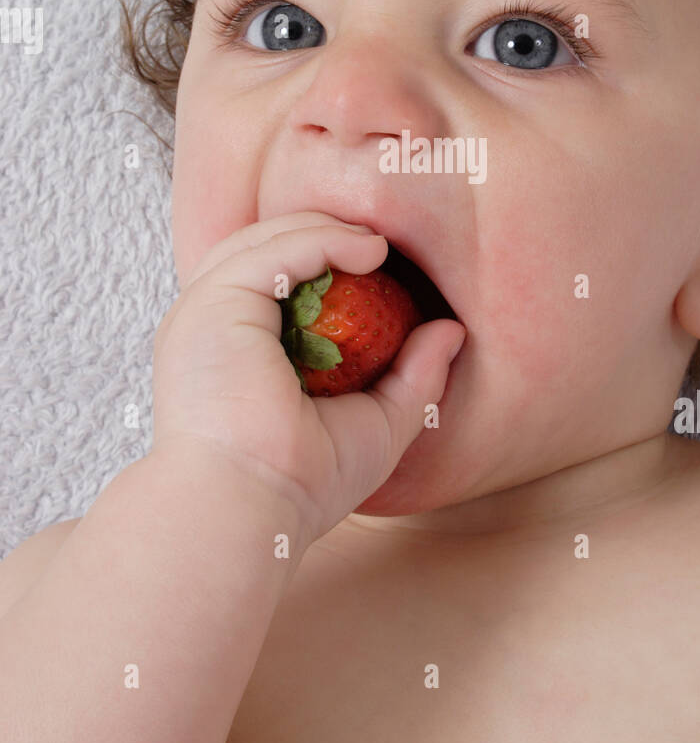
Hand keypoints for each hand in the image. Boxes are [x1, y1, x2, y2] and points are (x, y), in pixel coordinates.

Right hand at [151, 212, 464, 541]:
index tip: (379, 267)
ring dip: (328, 231)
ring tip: (380, 246)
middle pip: (265, 250)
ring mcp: (206, 310)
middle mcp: (210, 322)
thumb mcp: (376, 424)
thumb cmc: (303, 484)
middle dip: (324, 235)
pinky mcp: (215, 304)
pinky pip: (275, 252)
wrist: (252, 511)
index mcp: (230, 347)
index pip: (270, 280)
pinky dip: (324, 240)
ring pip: (268, 241)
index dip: (322, 262)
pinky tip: (370, 251)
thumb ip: (413, 377)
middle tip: (383, 247)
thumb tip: (451, 330)